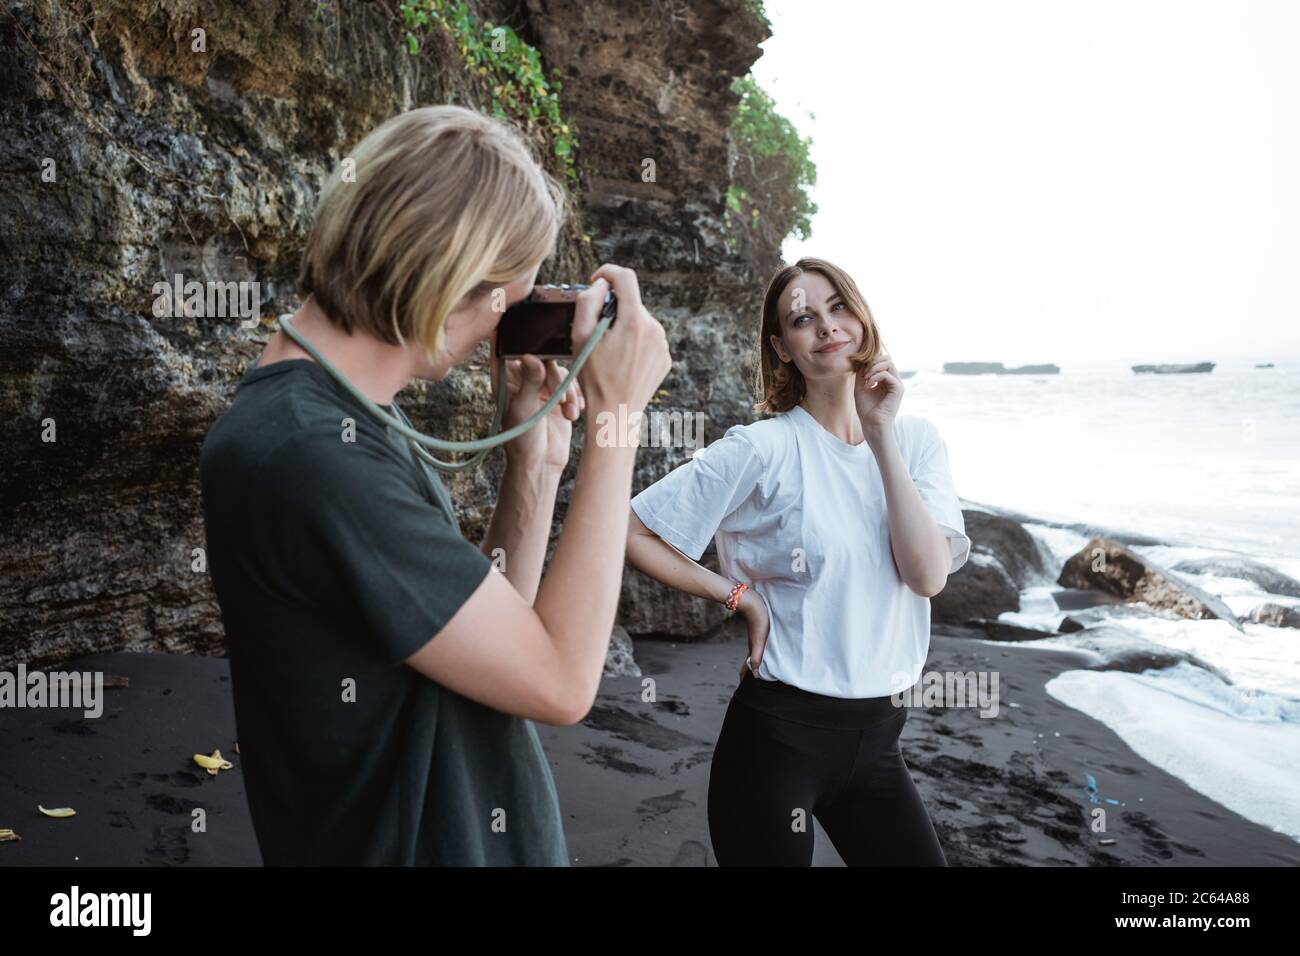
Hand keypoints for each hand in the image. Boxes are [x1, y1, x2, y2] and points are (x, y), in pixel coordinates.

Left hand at [490, 335, 584, 472]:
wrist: (542, 465)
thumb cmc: (522, 442)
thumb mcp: (524, 409)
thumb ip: (530, 381)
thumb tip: (532, 356)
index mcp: (506, 377)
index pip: (509, 346)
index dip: (522, 339)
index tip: (537, 344)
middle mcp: (523, 377)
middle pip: (543, 355)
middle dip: (556, 375)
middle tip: (559, 394)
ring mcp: (542, 385)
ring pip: (561, 369)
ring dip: (568, 391)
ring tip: (567, 412)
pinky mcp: (559, 394)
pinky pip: (573, 383)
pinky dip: (576, 397)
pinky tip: (573, 413)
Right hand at [571, 264, 670, 415]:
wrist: (615, 414)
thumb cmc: (593, 377)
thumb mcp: (580, 337)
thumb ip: (587, 301)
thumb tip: (601, 284)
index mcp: (634, 320)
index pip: (625, 277)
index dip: (607, 273)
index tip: (595, 283)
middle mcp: (655, 328)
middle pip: (632, 302)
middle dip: (613, 308)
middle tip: (596, 332)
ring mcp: (663, 344)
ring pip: (639, 321)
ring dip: (624, 327)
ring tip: (609, 352)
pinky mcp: (665, 358)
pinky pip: (648, 339)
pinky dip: (635, 343)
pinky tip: (623, 362)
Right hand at [737, 588, 769, 682]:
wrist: (753, 603)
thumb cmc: (758, 621)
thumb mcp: (759, 641)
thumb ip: (757, 657)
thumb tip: (755, 675)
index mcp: (752, 650)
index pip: (746, 668)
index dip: (745, 677)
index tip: (745, 687)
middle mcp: (753, 646)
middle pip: (751, 663)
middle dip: (750, 673)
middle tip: (752, 682)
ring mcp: (756, 639)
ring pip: (755, 655)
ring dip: (756, 663)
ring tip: (760, 670)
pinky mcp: (760, 632)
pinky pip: (760, 647)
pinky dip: (761, 654)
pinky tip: (766, 652)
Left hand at [854, 350, 903, 434]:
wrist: (872, 424)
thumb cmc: (866, 409)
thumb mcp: (860, 387)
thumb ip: (862, 374)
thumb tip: (863, 360)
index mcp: (885, 380)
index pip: (882, 361)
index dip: (870, 361)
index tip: (860, 372)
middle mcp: (893, 380)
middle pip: (887, 359)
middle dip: (873, 361)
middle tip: (863, 373)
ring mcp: (897, 384)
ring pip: (889, 363)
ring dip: (874, 367)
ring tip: (865, 377)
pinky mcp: (899, 389)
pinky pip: (888, 374)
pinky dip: (876, 376)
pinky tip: (869, 384)